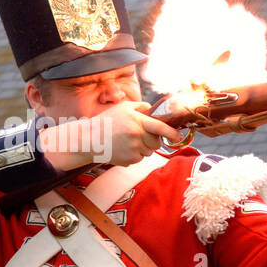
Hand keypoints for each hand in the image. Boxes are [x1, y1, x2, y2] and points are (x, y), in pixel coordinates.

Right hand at [41, 101, 182, 170]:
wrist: (89, 139)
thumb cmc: (107, 121)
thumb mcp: (123, 108)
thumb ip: (141, 107)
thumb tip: (155, 110)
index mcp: (137, 121)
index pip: (160, 127)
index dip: (172, 133)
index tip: (178, 136)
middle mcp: (136, 135)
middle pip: (156, 143)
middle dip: (152, 140)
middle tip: (139, 135)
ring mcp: (133, 149)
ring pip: (149, 152)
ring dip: (143, 148)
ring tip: (127, 141)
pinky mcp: (129, 160)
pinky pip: (140, 159)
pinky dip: (135, 155)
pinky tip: (123, 148)